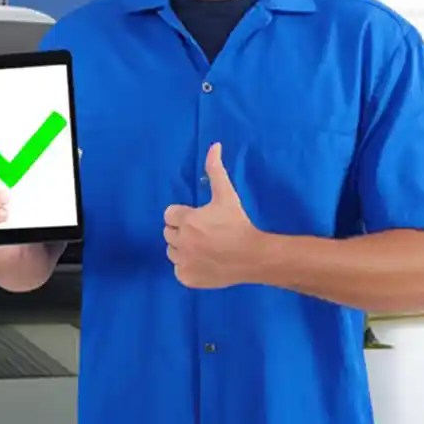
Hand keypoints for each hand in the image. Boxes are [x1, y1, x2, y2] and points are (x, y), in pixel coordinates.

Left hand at [163, 142, 263, 288]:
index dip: (183, 215)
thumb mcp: (226, 195)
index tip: (199, 219)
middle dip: (182, 231)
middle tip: (204, 233)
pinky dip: (187, 267)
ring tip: (204, 247)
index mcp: (187, 220)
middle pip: (169, 233)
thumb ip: (215, 170)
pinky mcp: (187, 278)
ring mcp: (184, 262)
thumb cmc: (238, 223)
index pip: (169, 215)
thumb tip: (214, 145)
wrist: (254, 256)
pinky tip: (204, 262)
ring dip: (183, 249)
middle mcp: (182, 242)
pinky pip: (178, 270)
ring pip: (172, 252)